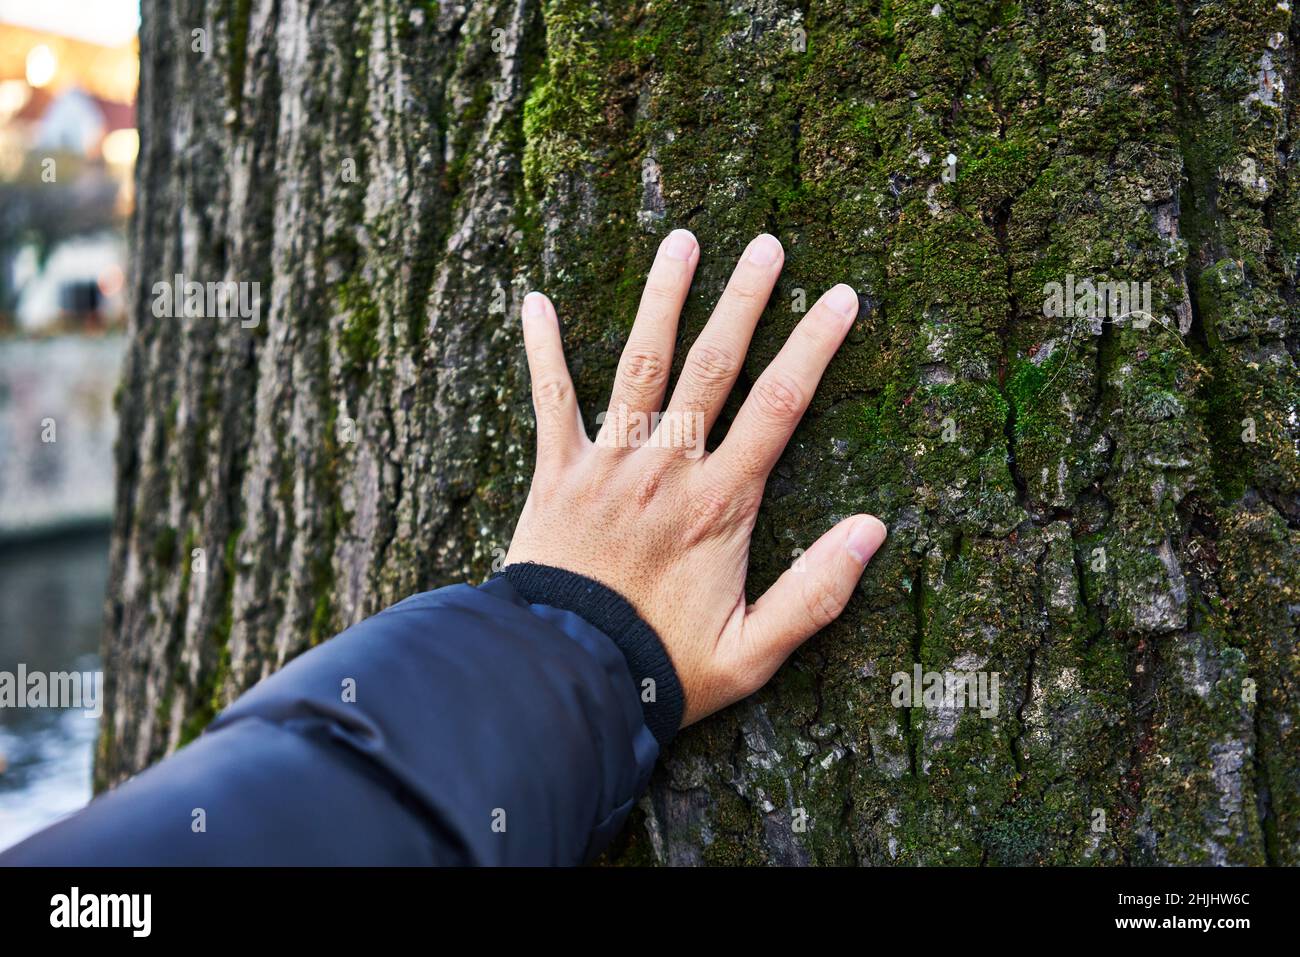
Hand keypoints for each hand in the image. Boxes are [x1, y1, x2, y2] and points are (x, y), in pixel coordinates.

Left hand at [505, 230, 886, 726]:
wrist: (563, 677)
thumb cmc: (661, 669)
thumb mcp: (753, 652)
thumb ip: (815, 593)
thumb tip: (873, 529)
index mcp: (719, 504)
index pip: (778, 408)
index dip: (812, 348)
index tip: (839, 298)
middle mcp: (667, 469)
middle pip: (713, 367)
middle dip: (744, 301)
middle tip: (767, 244)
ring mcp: (609, 464)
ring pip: (641, 364)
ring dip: (662, 300)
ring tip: (681, 241)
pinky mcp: (556, 474)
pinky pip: (550, 400)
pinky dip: (543, 350)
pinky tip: (536, 301)